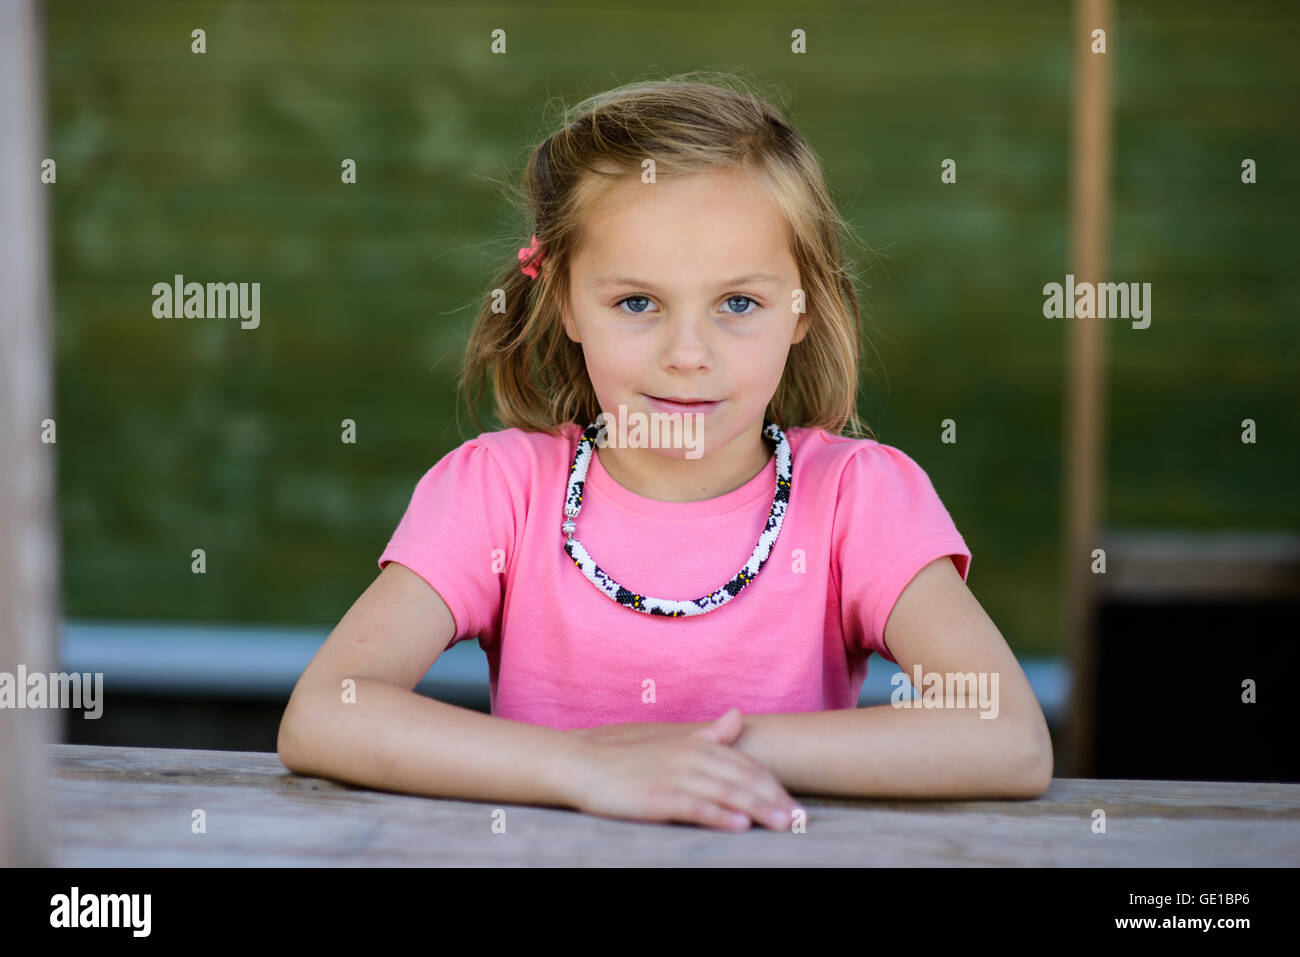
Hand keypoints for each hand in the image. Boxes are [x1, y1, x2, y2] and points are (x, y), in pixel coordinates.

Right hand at [570, 707, 802, 831]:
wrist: (584, 765)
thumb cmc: (629, 759)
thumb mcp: (673, 742)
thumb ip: (709, 733)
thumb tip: (738, 715)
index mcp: (697, 745)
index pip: (744, 765)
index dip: (772, 784)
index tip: (794, 804)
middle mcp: (691, 757)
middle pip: (742, 778)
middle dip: (774, 799)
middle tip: (800, 820)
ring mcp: (675, 777)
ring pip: (726, 793)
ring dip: (758, 809)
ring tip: (783, 825)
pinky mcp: (659, 797)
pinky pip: (696, 807)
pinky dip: (720, 815)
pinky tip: (740, 826)